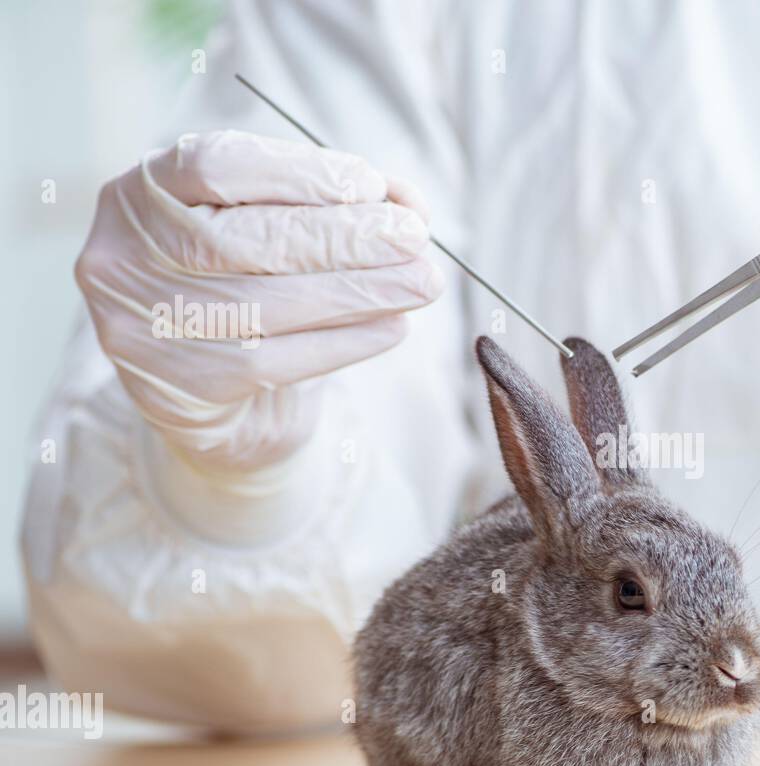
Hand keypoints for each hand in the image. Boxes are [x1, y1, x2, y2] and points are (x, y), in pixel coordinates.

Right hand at [75, 130, 441, 472]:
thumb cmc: (243, 285)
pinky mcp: (184, 387)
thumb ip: (326, 203)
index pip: (216, 166)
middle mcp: (128, 256)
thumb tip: (407, 201)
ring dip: (362, 291)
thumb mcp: (267, 227)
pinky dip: (349, 340)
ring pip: (272, 303)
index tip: (370, 185)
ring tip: (422, 281)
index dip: (298, 172)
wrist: (208, 396)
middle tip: (415, 237)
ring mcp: (146, 324)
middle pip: (251, 240)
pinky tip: (394, 326)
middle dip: (347, 237)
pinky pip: (282, 360)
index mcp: (142, 194)